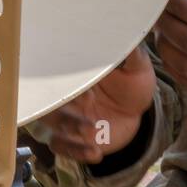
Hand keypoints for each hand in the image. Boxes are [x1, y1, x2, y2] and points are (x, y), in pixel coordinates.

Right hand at [34, 44, 155, 162]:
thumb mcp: (136, 68)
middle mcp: (67, 95)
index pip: (60, 75)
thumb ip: (131, 55)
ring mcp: (67, 117)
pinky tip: (96, 153)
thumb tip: (131, 33)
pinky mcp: (71, 138)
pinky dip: (75, 152)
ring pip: (53, 125)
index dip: (69, 83)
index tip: (88, 91)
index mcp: (78, 75)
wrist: (136, 112)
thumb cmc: (132, 84)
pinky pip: (60, 146)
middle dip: (64, 109)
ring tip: (93, 134)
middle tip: (86, 113)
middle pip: (49, 102)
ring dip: (70, 131)